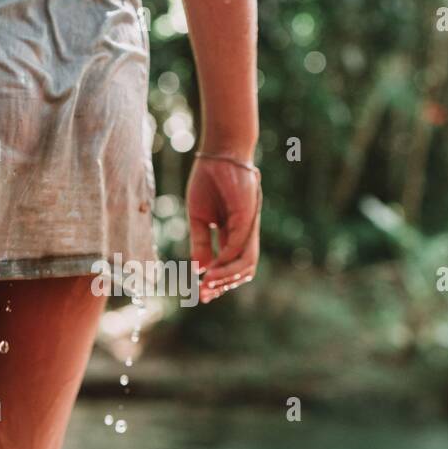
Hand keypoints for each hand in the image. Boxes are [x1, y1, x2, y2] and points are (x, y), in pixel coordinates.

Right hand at [186, 154, 261, 303]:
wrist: (218, 153)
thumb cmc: (208, 182)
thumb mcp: (198, 218)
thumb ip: (201, 244)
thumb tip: (199, 270)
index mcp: (233, 234)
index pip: (230, 265)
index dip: (218, 281)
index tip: (201, 294)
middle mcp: (245, 234)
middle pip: (242, 270)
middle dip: (223, 285)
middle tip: (204, 295)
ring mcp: (249, 226)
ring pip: (247, 263)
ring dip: (227, 278)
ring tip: (208, 285)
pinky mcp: (248, 218)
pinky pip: (239, 246)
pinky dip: (226, 261)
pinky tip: (211, 269)